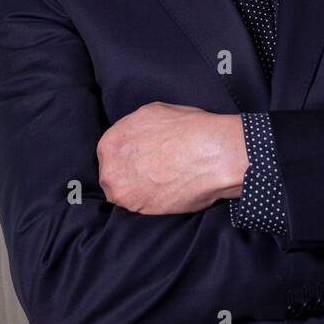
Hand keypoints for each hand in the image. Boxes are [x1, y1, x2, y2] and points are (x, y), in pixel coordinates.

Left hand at [96, 101, 245, 214]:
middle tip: (151, 172)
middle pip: (113, 175)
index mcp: (111, 142)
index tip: (141, 159)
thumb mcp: (153, 112)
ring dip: (137, 190)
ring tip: (160, 183)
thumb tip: (133, 138)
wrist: (213, 154)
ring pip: (124, 194)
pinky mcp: (140, 210)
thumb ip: (133, 128)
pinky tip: (166, 192)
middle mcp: (111, 168)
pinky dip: (150, 203)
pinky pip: (138, 208)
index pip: (110, 153)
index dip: (127, 156)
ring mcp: (123, 192)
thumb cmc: (190, 129)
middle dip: (128, 174)